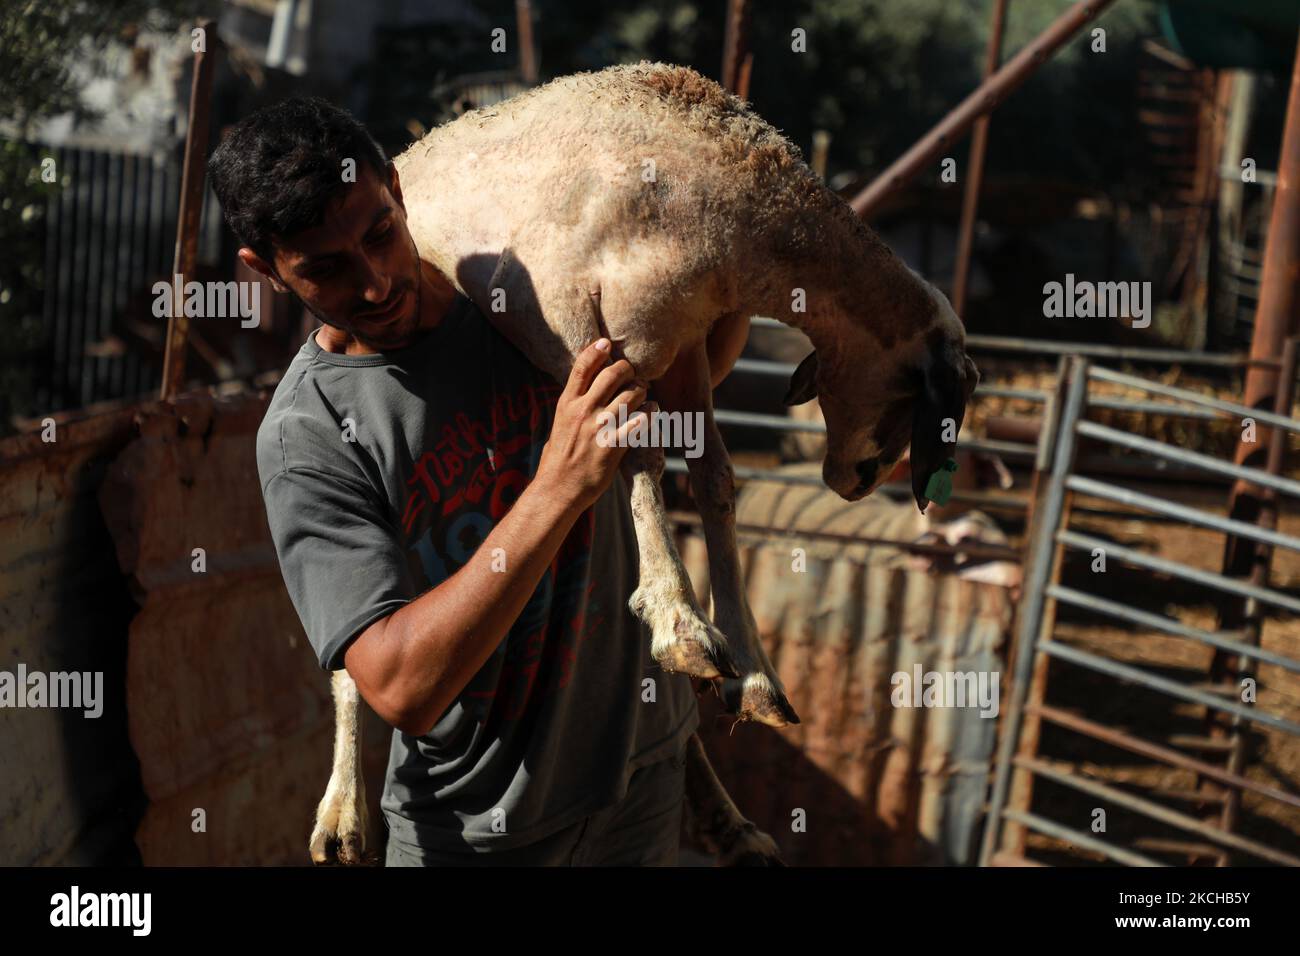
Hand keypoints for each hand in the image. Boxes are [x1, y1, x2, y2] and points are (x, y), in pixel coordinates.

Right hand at [537, 338, 650, 511]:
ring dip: (641, 392)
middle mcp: (582, 411)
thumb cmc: (558, 458)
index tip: (607, 343)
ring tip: (642, 396)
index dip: (596, 350)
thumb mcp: (559, 423)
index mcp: (567, 403)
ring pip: (630, 395)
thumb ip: (573, 404)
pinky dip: (649, 415)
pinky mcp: (612, 446)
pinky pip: (638, 423)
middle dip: (628, 370)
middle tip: (633, 376)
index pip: (582, 367)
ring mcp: (598, 428)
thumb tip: (585, 386)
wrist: (557, 489)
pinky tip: (652, 413)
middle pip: (612, 374)